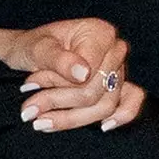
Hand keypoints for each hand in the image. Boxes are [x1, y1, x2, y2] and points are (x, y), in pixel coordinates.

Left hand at [0, 17, 143, 131]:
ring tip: (40, 120)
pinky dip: (119, 117)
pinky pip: (129, 104)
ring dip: (71, 117)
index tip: (29, 87)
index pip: (88, 73)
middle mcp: (114, 50)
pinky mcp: (119, 86)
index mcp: (99, 32)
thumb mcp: (38, 48)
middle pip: (95, 92)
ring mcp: (118, 69)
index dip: (59, 84)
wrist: (32, 51)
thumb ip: (58, 59)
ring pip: (104, 106)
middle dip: (59, 102)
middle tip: (29, 108)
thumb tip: (83, 74)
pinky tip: (103, 126)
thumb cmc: (35, 46)